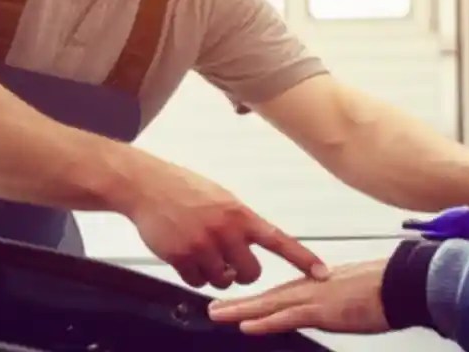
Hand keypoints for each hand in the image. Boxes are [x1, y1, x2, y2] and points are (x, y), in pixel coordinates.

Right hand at [122, 163, 328, 288]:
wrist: (146, 185)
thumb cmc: (183, 188)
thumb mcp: (221, 197)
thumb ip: (238, 221)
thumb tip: (251, 242)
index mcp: (240, 213)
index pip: (280, 240)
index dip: (303, 258)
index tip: (322, 273)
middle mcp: (225, 231)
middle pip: (251, 273)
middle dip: (242, 273)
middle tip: (231, 263)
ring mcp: (202, 246)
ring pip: (223, 281)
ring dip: (216, 275)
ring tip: (204, 254)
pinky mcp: (180, 257)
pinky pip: (197, 282)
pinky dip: (195, 276)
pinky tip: (187, 257)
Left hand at [208, 260, 389, 334]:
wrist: (401, 284)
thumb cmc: (383, 288)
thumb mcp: (352, 294)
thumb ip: (333, 299)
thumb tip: (329, 305)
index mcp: (316, 285)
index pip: (279, 293)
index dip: (256, 299)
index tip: (237, 303)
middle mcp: (309, 288)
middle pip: (266, 298)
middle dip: (238, 304)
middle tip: (213, 307)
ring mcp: (314, 299)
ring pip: (269, 306)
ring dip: (241, 311)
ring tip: (218, 314)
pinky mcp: (322, 311)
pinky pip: (287, 317)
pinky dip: (265, 322)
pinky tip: (247, 325)